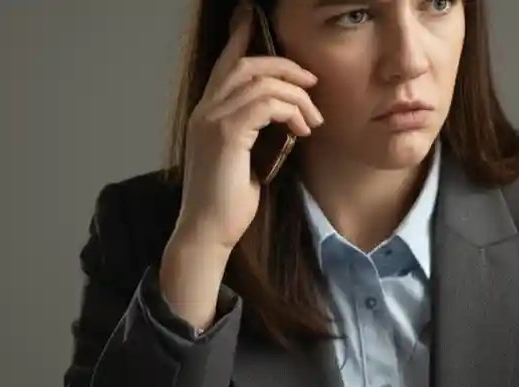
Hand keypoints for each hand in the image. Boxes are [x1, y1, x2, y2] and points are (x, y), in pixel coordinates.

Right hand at [173, 2, 322, 251]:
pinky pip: (266, 104)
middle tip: (313, 82)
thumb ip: (258, 131)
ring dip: (297, 96)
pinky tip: (302, 131)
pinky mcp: (226, 135)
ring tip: (313, 122)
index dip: (240, 37)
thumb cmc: (229, 201)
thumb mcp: (247, 158)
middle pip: (246, 63)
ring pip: (261, 81)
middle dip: (286, 66)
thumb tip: (288, 118)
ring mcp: (211, 120)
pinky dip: (291, 111)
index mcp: (207, 113)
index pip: (225, 64)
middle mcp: (204, 110)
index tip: (253, 17)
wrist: (210, 232)